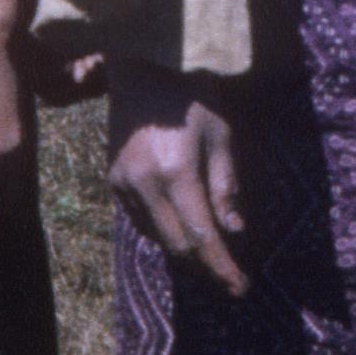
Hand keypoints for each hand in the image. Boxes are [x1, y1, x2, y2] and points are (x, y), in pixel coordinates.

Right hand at [109, 66, 247, 292]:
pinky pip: (140, 220)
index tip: (241, 288)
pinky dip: (164, 230)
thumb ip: (226, 185)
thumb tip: (233, 231)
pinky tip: (183, 225)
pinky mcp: (114, 180)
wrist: (144, 66)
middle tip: (231, 276)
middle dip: (206, 266)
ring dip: (185, 250)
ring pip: (157, 236)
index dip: (222, 267)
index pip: (201, 236)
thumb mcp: (221, 136)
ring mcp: (123, 184)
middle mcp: (144, 184)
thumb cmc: (192, 96)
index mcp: (175, 171)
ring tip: (211, 253)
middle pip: (176, 246)